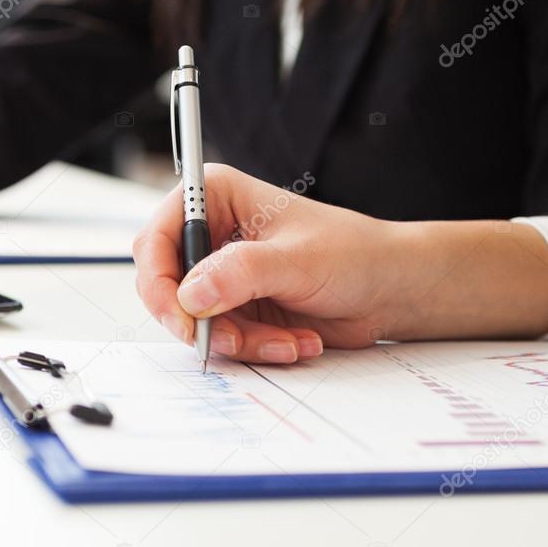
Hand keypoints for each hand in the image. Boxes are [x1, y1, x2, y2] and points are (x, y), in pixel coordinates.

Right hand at [133, 164, 547, 362]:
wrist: (389, 290)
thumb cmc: (353, 254)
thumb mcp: (297, 261)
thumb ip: (240, 275)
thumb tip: (190, 295)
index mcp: (216, 198)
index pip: (159, 236)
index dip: (158, 279)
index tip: (180, 315)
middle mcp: (212, 235)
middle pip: (166, 285)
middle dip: (199, 321)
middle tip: (229, 341)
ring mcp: (222, 275)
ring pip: (195, 321)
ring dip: (238, 340)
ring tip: (285, 340)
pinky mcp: (236, 309)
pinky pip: (223, 340)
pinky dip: (256, 349)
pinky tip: (296, 341)